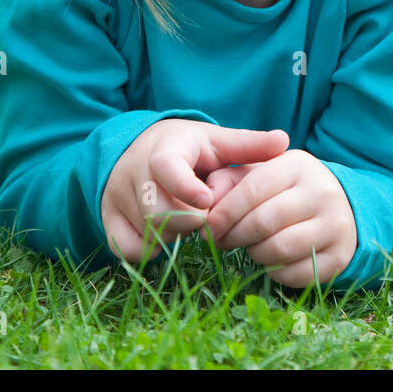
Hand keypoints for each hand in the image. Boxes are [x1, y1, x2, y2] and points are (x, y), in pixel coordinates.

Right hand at [101, 118, 289, 262]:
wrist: (138, 150)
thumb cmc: (188, 149)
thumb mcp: (215, 142)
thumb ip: (247, 146)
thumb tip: (283, 140)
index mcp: (164, 150)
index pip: (166, 167)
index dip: (186, 187)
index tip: (209, 201)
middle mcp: (134, 172)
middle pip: (159, 211)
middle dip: (190, 221)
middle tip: (207, 218)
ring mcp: (118, 197)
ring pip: (146, 232)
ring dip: (175, 236)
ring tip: (189, 223)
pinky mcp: (109, 219)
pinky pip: (127, 248)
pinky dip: (149, 251)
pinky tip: (167, 239)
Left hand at [204, 148, 357, 287]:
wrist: (341, 207)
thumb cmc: (287, 190)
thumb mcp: (263, 173)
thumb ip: (230, 180)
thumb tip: (206, 199)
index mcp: (299, 165)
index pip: (253, 189)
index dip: (224, 213)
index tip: (207, 228)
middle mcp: (322, 192)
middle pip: (264, 222)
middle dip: (234, 236)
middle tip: (221, 242)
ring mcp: (335, 225)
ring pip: (279, 250)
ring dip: (254, 254)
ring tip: (249, 248)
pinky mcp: (339, 255)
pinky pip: (294, 273)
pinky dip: (274, 272)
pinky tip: (271, 261)